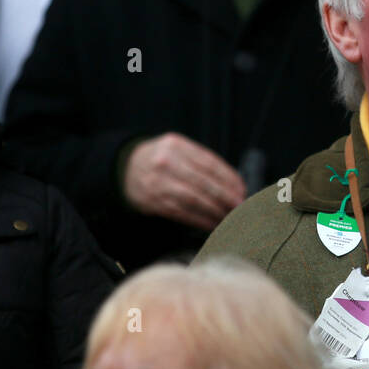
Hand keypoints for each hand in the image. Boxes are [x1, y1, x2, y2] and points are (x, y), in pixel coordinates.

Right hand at [122, 133, 245, 230]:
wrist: (125, 168)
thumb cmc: (162, 159)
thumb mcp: (179, 149)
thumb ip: (202, 162)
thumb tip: (234, 184)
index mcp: (176, 145)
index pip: (209, 163)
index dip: (229, 178)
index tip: (242, 189)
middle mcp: (166, 162)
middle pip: (203, 182)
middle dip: (225, 197)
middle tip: (240, 206)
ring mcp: (158, 182)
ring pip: (193, 200)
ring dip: (215, 211)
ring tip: (229, 217)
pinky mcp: (154, 202)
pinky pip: (182, 213)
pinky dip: (200, 220)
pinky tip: (212, 224)